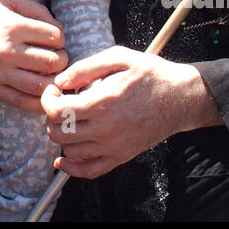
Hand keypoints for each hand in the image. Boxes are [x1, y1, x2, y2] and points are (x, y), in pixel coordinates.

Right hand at [0, 0, 66, 110]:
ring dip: (53, 80)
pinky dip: (39, 101)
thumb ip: (34, 9)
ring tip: (50, 73)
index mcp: (12, 26)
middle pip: (52, 62)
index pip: (54, 37)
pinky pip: (22, 102)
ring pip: (42, 85)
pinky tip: (43, 93)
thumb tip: (58, 28)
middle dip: (61, 59)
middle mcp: (7, 51)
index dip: (60, 37)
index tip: (54, 38)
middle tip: (56, 56)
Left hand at [41, 46, 220, 179]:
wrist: (181, 97)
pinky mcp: (121, 156)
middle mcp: (105, 130)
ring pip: (70, 151)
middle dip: (52, 116)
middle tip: (60, 102)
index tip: (53, 90)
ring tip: (69, 120)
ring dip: (62, 135)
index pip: (57, 111)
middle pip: (59, 132)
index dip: (47, 99)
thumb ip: (86, 68)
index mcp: (101, 104)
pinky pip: (90, 171)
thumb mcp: (119, 57)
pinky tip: (63, 160)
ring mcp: (113, 146)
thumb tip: (60, 81)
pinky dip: (72, 168)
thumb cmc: (151, 74)